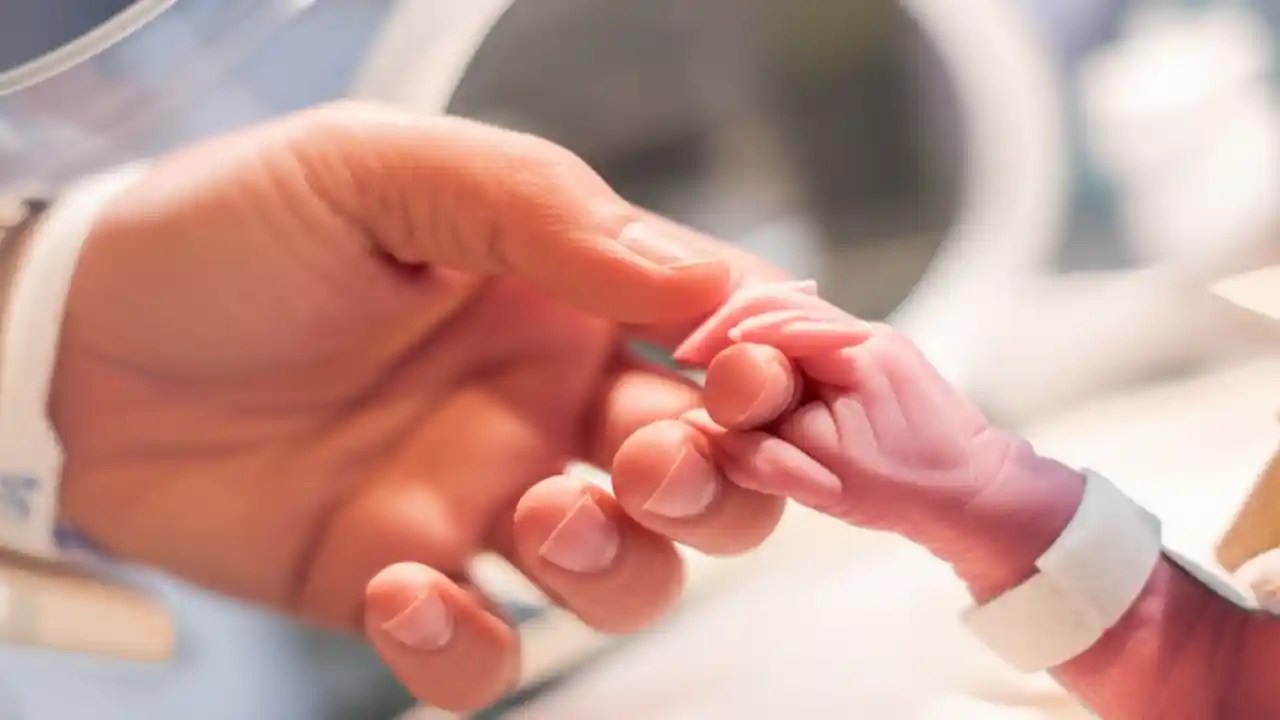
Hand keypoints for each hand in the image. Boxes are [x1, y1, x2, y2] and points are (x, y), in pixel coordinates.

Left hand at [51, 102, 787, 709]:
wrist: (80, 336)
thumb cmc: (234, 230)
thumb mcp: (385, 169)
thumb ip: (544, 210)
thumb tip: (702, 278)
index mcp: (564, 298)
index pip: (715, 337)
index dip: (767, 369)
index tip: (756, 382)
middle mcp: (542, 406)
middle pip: (704, 480)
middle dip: (713, 490)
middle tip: (645, 467)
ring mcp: (477, 501)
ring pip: (623, 579)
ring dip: (611, 568)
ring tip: (534, 517)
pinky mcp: (401, 581)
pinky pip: (482, 654)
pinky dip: (468, 648)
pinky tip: (405, 587)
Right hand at [617, 282, 1066, 585]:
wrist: (985, 499)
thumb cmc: (916, 486)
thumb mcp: (823, 470)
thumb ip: (758, 444)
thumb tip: (707, 429)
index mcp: (851, 343)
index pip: (765, 311)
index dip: (715, 331)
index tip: (682, 355)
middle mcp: (859, 332)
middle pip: (771, 313)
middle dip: (729, 341)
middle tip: (693, 365)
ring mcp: (864, 346)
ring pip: (786, 334)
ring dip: (751, 358)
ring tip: (725, 391)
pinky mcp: (864, 368)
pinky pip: (805, 355)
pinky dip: (777, 374)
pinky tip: (764, 403)